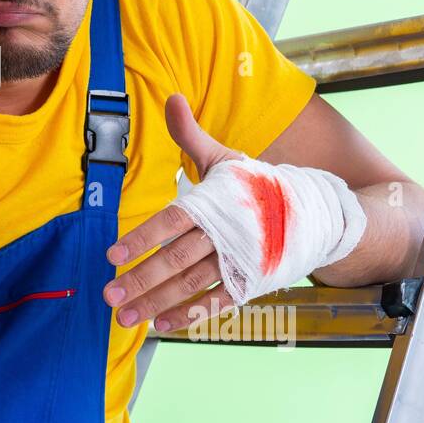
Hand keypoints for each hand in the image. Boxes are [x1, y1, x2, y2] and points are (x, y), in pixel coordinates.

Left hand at [103, 92, 243, 332]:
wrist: (315, 212)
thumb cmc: (257, 185)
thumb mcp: (225, 158)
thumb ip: (190, 135)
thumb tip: (172, 97)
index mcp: (214, 203)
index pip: (171, 222)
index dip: (141, 239)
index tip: (111, 255)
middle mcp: (225, 234)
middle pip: (177, 260)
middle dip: (141, 279)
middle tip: (108, 295)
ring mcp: (238, 261)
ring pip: (191, 286)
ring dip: (156, 303)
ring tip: (125, 317)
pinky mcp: (250, 282)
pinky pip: (216, 303)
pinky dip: (189, 315)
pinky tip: (161, 325)